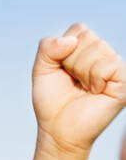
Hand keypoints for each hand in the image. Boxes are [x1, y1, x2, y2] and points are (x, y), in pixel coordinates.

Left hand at [32, 23, 125, 157]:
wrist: (58, 130)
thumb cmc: (52, 101)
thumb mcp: (41, 70)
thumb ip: (47, 47)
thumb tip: (70, 40)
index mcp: (88, 50)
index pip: (79, 29)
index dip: (63, 50)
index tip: (62, 70)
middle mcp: (106, 55)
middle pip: (87, 37)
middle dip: (70, 61)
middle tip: (73, 82)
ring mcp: (117, 67)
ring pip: (97, 48)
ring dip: (81, 71)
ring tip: (83, 88)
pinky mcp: (125, 81)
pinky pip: (109, 65)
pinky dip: (95, 78)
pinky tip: (95, 91)